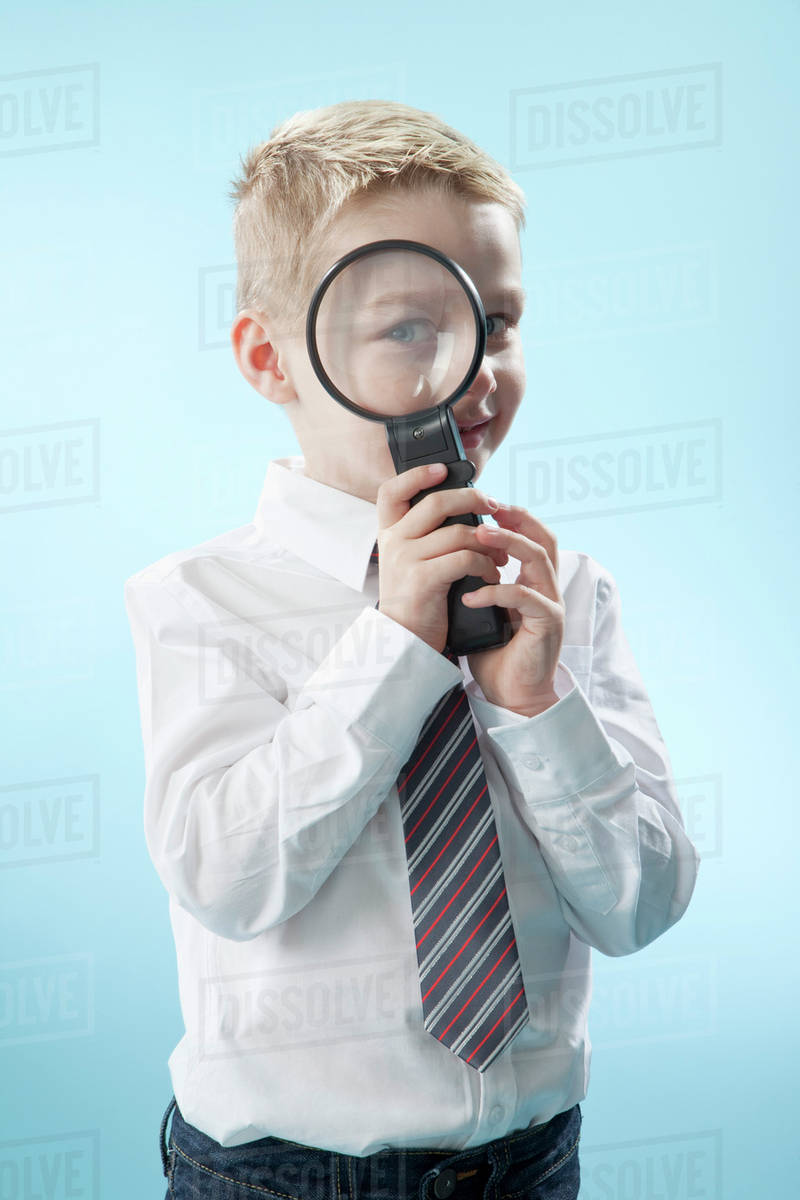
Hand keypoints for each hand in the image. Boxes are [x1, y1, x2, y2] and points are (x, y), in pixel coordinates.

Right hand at [374, 463, 507, 654]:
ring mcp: (405, 559)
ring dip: (488, 541)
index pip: (391, 491)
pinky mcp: (423, 579)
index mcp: (389, 533)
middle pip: (436, 502)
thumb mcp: (413, 560)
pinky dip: (485, 564)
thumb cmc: (418, 599)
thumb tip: (466, 506)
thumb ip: (428, 534)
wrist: (405, 640)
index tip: (442, 470)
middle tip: (493, 505)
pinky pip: (465, 558)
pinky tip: (492, 574)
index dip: (416, 475)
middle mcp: (393, 541)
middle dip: (472, 499)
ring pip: (458, 532)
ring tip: (500, 554)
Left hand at [463, 504, 564, 716]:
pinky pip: (524, 598)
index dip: (515, 517)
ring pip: (538, 560)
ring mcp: (551, 605)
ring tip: (479, 537)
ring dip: (508, 544)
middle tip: (487, 510)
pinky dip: (496, 591)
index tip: (487, 506)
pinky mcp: (548, 624)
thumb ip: (475, 581)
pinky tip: (471, 596)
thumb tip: (446, 554)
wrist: (511, 694)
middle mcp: (548, 589)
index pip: (534, 537)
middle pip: (544, 540)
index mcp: (535, 583)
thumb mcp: (482, 608)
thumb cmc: (495, 652)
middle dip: (517, 520)